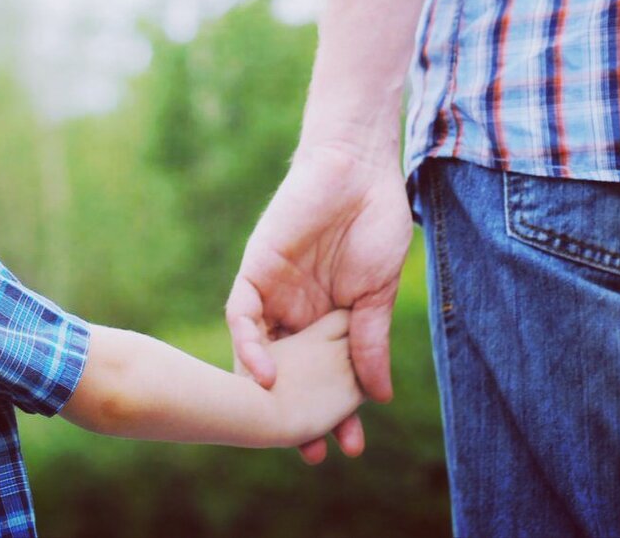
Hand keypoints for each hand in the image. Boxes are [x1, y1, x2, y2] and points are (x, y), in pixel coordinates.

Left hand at [226, 141, 412, 460]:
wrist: (359, 168)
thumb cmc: (375, 223)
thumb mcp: (377, 293)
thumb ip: (369, 341)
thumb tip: (377, 397)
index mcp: (326, 320)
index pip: (322, 376)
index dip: (332, 411)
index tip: (347, 445)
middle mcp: (294, 312)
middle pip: (288, 374)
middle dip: (296, 412)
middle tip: (312, 452)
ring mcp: (273, 293)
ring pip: (259, 352)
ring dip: (266, 391)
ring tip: (283, 427)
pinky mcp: (256, 270)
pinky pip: (242, 314)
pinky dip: (249, 345)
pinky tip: (265, 373)